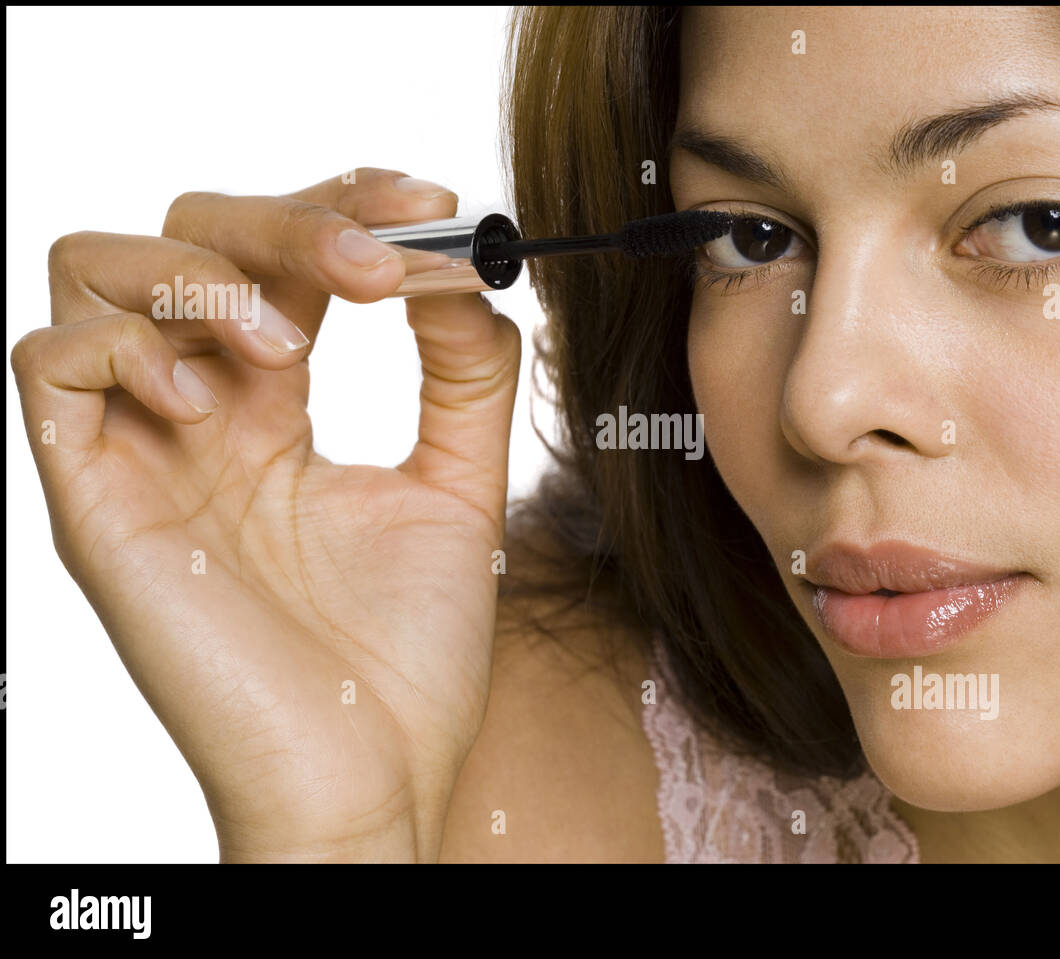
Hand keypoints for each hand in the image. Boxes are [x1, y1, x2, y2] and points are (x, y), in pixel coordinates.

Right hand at [12, 168, 520, 860]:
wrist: (371, 776)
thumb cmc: (407, 655)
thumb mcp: (460, 490)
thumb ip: (464, 378)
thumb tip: (467, 272)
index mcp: (275, 407)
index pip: (279, 254)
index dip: (343, 204)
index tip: (431, 203)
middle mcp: (197, 413)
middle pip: (190, 232)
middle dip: (287, 221)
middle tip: (374, 265)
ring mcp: (140, 452)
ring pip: (94, 266)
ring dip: (203, 273)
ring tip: (288, 350)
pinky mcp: (94, 502)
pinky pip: (50, 364)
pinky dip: (128, 346)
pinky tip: (216, 409)